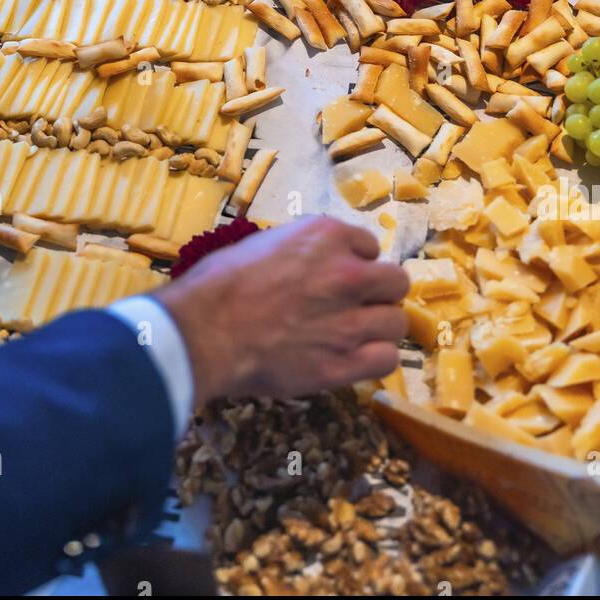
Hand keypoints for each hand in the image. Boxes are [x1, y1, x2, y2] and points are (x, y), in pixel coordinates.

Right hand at [159, 215, 407, 406]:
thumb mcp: (264, 244)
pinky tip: (356, 358)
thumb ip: (303, 252)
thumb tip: (311, 265)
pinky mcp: (343, 363)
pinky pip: (386, 360)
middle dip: (378, 293)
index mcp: (327, 236)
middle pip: (395, 282)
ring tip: (355, 335)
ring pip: (396, 323)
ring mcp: (350, 321)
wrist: (204, 331)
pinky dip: (374, 359)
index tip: (340, 275)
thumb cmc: (219, 283)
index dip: (357, 262)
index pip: (369, 246)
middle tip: (356, 305)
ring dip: (378, 328)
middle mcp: (348, 273)